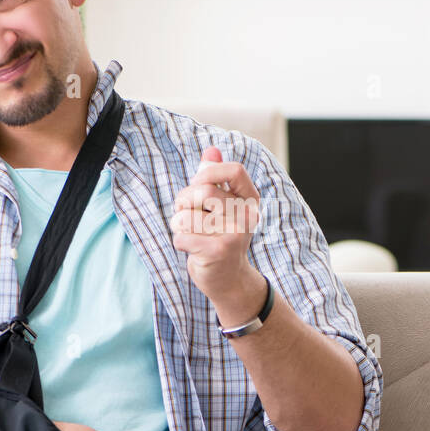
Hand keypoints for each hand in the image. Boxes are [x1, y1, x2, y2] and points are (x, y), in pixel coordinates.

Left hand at [170, 145, 260, 298]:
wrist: (230, 279)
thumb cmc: (221, 236)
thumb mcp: (223, 206)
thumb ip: (216, 178)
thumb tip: (211, 151)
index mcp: (250, 200)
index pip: (235, 170)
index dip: (209, 172)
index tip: (198, 184)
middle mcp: (247, 215)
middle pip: (204, 191)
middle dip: (184, 201)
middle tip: (186, 213)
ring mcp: (235, 234)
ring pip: (187, 216)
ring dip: (179, 224)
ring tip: (189, 233)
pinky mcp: (218, 252)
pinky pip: (182, 237)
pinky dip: (179, 242)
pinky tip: (192, 249)